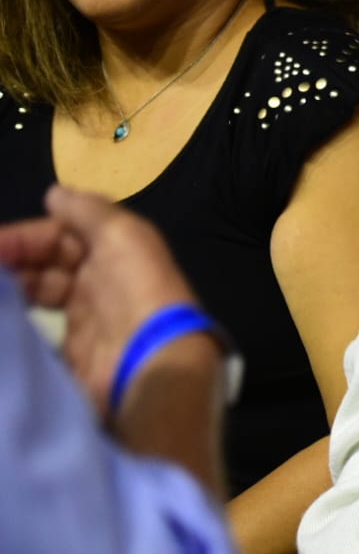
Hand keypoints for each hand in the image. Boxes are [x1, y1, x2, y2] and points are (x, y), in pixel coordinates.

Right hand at [0, 186, 197, 413]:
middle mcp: (101, 284)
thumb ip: (88, 211)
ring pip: (38, 296)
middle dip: (13, 261)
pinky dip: (15, 323)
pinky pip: (36, 332)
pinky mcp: (70, 355)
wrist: (148, 360)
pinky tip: (2, 317)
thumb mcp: (122, 234)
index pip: (61, 237)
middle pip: (46, 266)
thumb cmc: (135, 288)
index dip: (27, 237)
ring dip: (11, 290)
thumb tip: (55, 192)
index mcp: (115, 253)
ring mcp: (85, 320)